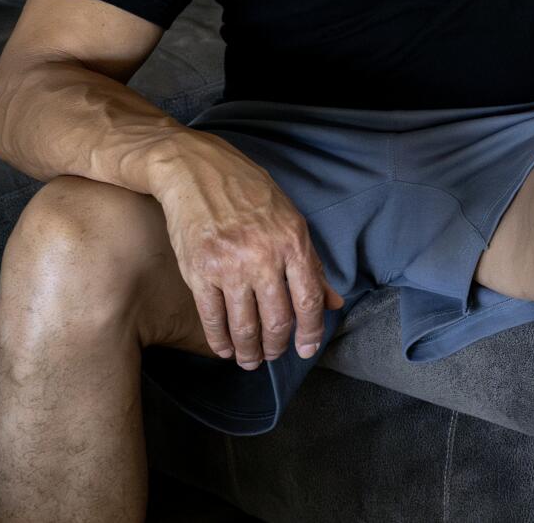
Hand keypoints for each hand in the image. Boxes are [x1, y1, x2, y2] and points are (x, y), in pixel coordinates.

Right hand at [154, 133, 343, 369]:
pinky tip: (225, 350)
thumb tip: (334, 302)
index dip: (311, 332)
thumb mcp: (291, 221)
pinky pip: (212, 318)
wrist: (198, 172)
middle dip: (277, 347)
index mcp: (293, 242)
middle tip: (274, 356)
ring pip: (245, 326)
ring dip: (250, 351)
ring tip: (251, 360)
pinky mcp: (198, 272)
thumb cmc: (250, 194)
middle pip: (277, 319)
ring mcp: (229, 267)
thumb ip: (312, 264)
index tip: (307, 349)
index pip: (309, 299)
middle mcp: (264, 257)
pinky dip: (220, 341)